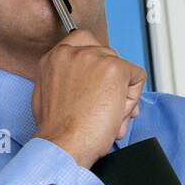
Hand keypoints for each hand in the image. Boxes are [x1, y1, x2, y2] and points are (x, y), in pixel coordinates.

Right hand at [32, 30, 143, 168]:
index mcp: (53, 58)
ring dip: (121, 93)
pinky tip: (115, 114)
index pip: (83, 41)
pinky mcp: (114, 68)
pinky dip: (132, 99)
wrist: (63, 143)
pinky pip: (137, 78)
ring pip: (123, 69)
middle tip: (103, 106)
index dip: (95, 62)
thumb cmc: (56, 128)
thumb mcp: (47, 94)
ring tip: (107, 115)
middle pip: (108, 55)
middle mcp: (71, 52)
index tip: (96, 79)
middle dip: (111, 83)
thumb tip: (85, 80)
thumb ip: (64, 79)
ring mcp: (94, 58)